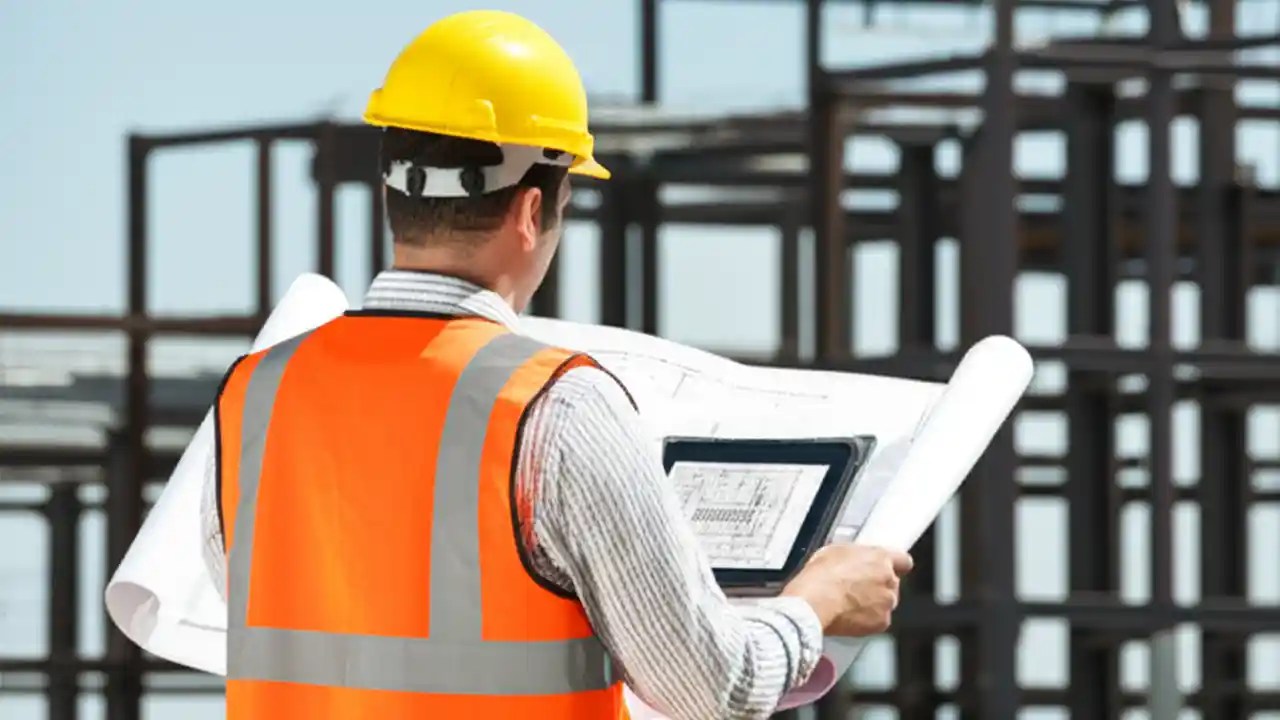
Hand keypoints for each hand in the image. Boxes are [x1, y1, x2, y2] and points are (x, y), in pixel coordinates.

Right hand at [779, 544, 912, 636]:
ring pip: (885, 603)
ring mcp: (887, 602)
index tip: (889, 568)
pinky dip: (866, 620)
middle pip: (892, 583)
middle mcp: (889, 580)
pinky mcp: (881, 622)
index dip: (895, 565)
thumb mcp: (835, 551)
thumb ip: (856, 555)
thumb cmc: (821, 576)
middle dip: (878, 586)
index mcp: (880, 558)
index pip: (903, 560)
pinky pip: (878, 621)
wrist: (815, 602)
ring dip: (873, 603)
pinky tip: (848, 615)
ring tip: (848, 603)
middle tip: (857, 587)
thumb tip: (855, 559)